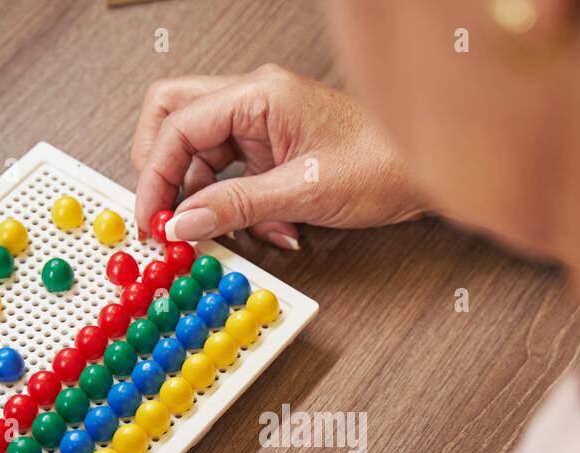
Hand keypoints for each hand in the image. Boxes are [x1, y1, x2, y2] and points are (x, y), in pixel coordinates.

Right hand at [131, 64, 429, 248]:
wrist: (427, 172)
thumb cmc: (384, 165)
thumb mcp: (302, 194)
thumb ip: (236, 208)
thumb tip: (183, 222)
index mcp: (259, 94)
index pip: (178, 124)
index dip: (156, 176)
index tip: (153, 219)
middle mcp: (255, 100)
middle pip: (175, 120)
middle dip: (163, 171)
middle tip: (163, 215)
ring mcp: (263, 123)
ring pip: (200, 151)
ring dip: (203, 197)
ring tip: (221, 232)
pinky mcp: (274, 148)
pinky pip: (231, 173)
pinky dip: (235, 205)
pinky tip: (263, 229)